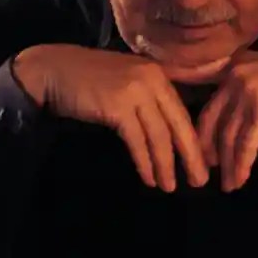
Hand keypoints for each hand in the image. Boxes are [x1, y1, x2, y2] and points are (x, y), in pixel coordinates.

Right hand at [13, 44, 208, 190]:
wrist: (54, 71)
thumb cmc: (91, 80)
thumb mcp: (129, 82)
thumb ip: (151, 100)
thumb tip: (171, 133)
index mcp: (159, 74)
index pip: (183, 112)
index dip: (193, 141)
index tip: (202, 164)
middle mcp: (152, 79)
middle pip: (178, 124)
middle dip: (191, 156)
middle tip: (200, 182)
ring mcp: (135, 91)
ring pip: (159, 135)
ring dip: (166, 165)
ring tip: (170, 187)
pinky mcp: (117, 106)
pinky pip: (137, 140)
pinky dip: (145, 162)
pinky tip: (149, 178)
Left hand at [197, 51, 257, 190]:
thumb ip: (253, 119)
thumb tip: (239, 148)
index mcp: (237, 67)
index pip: (209, 103)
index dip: (202, 133)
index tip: (202, 157)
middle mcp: (237, 74)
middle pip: (212, 120)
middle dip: (208, 151)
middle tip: (209, 175)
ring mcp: (249, 88)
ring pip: (228, 135)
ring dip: (227, 164)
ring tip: (229, 184)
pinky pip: (246, 143)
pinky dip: (242, 164)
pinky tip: (242, 178)